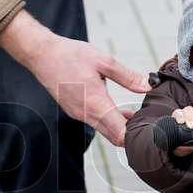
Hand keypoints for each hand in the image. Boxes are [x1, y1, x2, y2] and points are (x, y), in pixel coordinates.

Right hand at [0, 11, 148, 146]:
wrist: (42, 55)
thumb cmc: (71, 55)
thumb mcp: (103, 61)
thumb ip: (127, 77)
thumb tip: (148, 86)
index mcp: (96, 104)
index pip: (120, 134)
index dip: (136, 136)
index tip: (151, 129)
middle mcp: (86, 114)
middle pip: (114, 138)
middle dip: (132, 136)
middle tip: (149, 126)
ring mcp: (79, 114)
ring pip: (105, 131)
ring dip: (121, 128)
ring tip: (138, 117)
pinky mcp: (74, 111)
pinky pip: (96, 123)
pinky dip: (110, 122)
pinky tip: (120, 111)